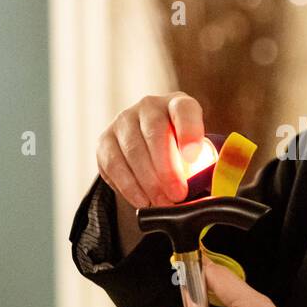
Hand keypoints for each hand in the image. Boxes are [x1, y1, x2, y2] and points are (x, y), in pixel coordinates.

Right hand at [96, 92, 206, 207]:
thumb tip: (203, 190)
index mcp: (177, 104)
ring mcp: (123, 121)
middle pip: (155, 132)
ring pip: (132, 150)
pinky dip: (129, 186)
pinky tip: (142, 201)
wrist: (150, 149)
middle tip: (178, 195)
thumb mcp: (198, 153)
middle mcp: (149, 106)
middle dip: (166, 168)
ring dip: (148, 182)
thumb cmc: (180, 153)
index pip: (184, 109)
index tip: (193, 157)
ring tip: (161, 202)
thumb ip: (202, 166)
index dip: (189, 132)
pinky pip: (113, 165)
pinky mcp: (104, 140)